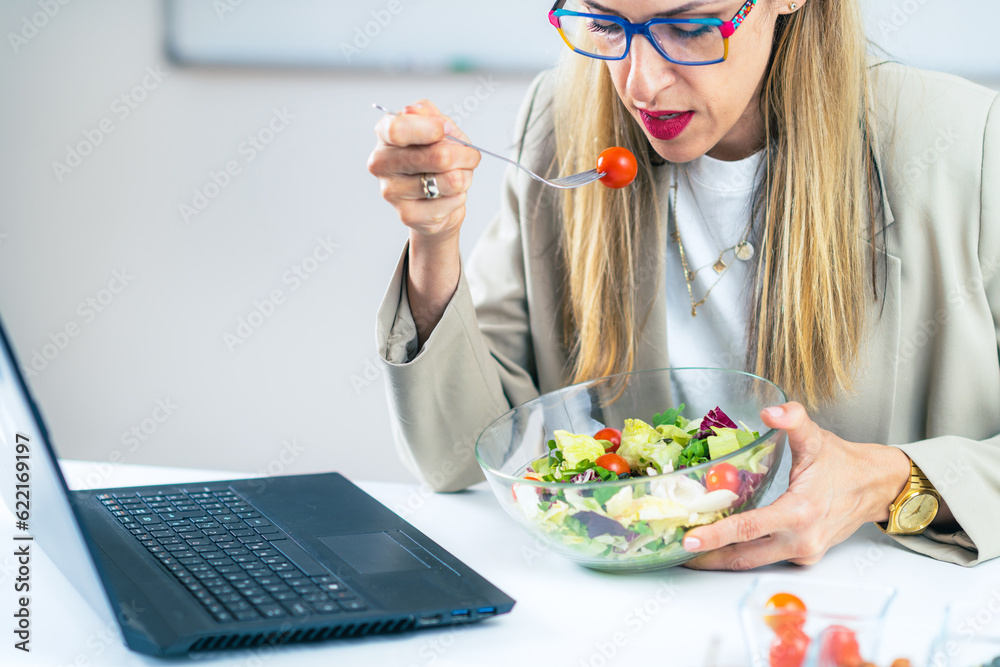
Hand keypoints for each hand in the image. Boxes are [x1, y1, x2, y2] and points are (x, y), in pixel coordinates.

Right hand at [368, 100, 481, 240]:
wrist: (433, 198)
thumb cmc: (434, 159)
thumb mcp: (436, 128)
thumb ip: (431, 116)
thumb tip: (430, 118)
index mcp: (385, 136)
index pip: (397, 129)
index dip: (429, 128)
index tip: (446, 130)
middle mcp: (381, 163)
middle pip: (437, 156)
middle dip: (464, 155)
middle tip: (470, 156)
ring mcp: (392, 191)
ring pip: (450, 180)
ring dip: (465, 177)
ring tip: (458, 177)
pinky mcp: (408, 215)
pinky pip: (451, 201)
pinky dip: (459, 196)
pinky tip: (448, 195)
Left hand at [682, 402, 910, 569]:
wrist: (876, 487)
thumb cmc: (844, 463)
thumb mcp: (816, 437)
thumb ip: (792, 420)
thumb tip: (770, 410)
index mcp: (800, 513)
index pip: (749, 528)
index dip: (716, 534)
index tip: (689, 540)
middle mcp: (801, 540)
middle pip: (744, 556)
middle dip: (708, 558)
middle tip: (675, 550)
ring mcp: (803, 552)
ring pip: (753, 562)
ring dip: (721, 560)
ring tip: (691, 553)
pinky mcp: (804, 556)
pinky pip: (767, 558)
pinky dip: (742, 553)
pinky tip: (722, 544)